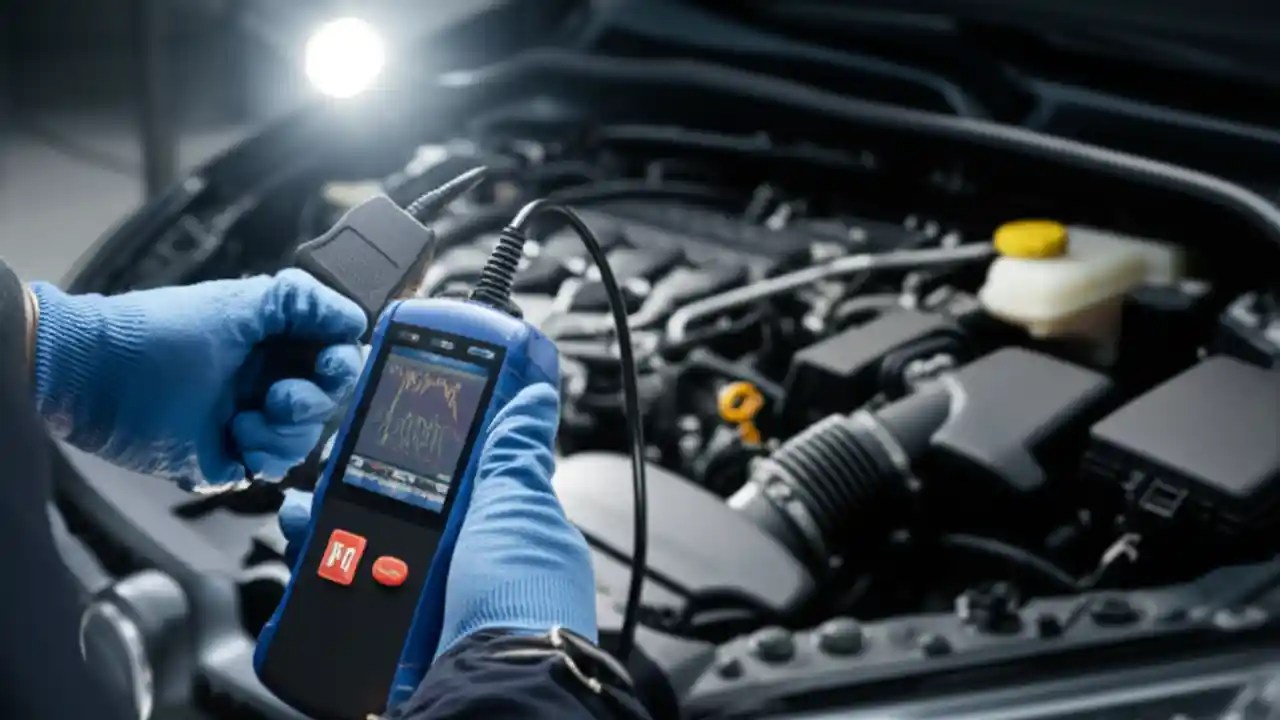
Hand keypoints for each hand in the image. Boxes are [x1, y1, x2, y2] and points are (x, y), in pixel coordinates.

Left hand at [32, 269, 365, 486]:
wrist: (89, 380)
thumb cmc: (151, 337)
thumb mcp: (234, 306)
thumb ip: (299, 302)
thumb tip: (355, 317)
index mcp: (274, 338)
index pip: (336, 354)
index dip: (344, 364)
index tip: (331, 367)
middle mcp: (267, 377)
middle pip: (329, 402)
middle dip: (311, 403)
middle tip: (279, 399)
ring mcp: (249, 417)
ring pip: (306, 438)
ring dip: (284, 433)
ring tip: (244, 419)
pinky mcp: (229, 455)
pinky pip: (273, 467)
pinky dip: (263, 456)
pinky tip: (235, 438)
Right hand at [278, 383, 595, 656]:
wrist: (489, 689)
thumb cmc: (522, 602)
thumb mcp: (520, 507)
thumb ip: (515, 454)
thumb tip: (536, 398)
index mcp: (504, 530)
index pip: (453, 477)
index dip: (416, 450)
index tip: (381, 423)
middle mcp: (465, 567)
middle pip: (395, 511)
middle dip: (356, 485)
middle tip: (332, 468)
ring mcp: (424, 603)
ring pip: (359, 553)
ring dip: (325, 528)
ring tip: (306, 513)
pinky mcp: (387, 638)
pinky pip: (339, 600)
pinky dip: (314, 578)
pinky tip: (302, 557)